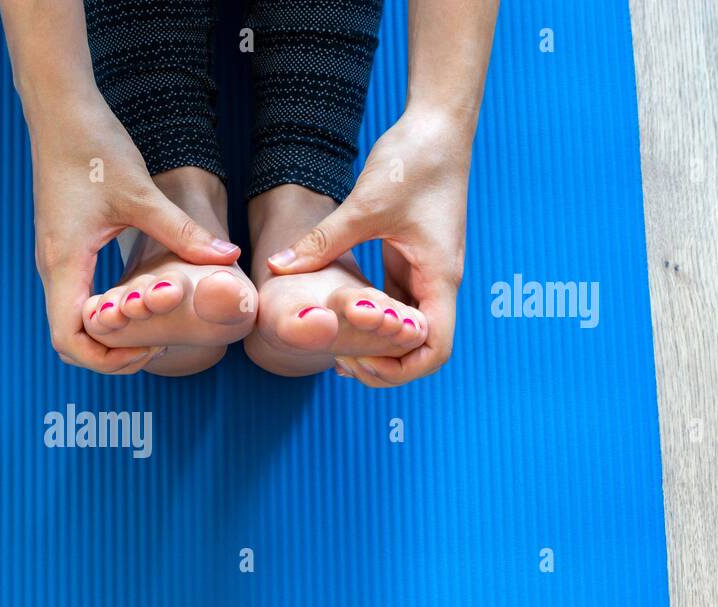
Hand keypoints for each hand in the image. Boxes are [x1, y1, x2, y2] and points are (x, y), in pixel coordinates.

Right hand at [27, 94, 239, 373]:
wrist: (60, 111)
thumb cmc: (93, 147)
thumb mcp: (142, 194)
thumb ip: (183, 232)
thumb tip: (227, 258)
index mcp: (65, 262)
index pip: (68, 339)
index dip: (104, 358)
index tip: (146, 347)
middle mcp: (53, 268)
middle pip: (68, 340)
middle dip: (108, 354)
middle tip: (155, 344)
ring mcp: (56, 260)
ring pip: (71, 321)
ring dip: (107, 335)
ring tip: (151, 326)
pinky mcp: (64, 249)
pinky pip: (76, 299)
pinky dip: (103, 313)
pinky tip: (138, 301)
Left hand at [267, 106, 474, 386]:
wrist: (437, 125)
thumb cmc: (414, 161)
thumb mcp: (365, 205)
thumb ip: (323, 242)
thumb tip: (278, 267)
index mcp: (439, 277)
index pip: (435, 349)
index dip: (400, 368)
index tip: (358, 358)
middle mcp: (437, 282)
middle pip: (419, 349)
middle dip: (382, 364)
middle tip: (335, 360)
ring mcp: (423, 273)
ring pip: (404, 330)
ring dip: (374, 345)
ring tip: (330, 347)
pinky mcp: (408, 261)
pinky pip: (391, 305)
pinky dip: (370, 320)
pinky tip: (335, 320)